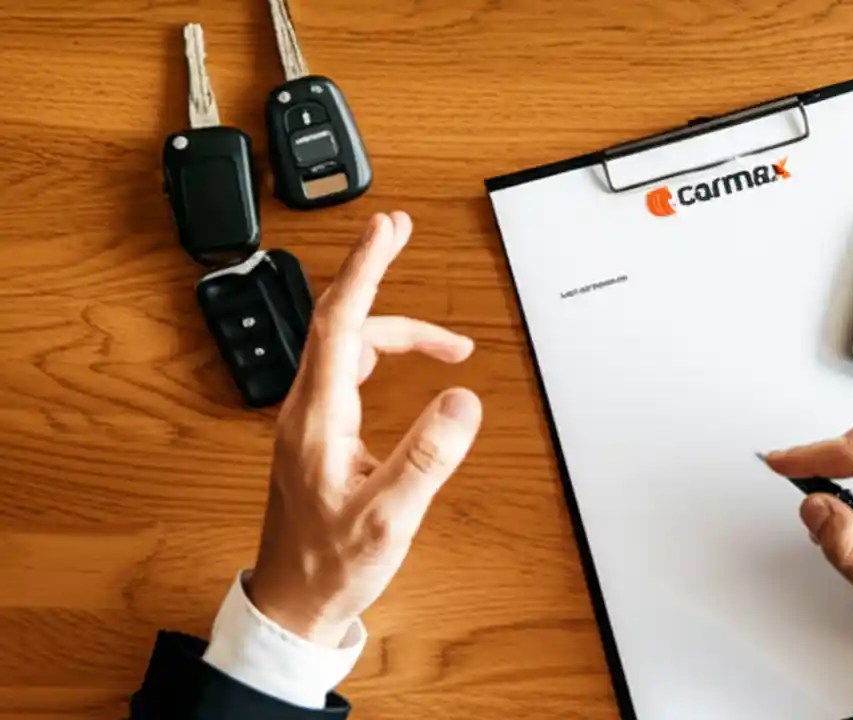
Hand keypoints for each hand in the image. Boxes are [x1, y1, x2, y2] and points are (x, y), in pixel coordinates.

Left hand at [246, 211, 482, 646]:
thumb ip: (428, 458)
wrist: (294, 600)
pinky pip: (349, 371)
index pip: (340, 322)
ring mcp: (310, 420)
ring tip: (451, 345)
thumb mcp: (389, 516)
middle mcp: (307, 409)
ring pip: (350, 347)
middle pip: (344, 322)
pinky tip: (409, 370)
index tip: (385, 228)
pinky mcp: (319, 434)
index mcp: (319, 418)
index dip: (365, 269)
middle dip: (374, 275)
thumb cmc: (333, 563)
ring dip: (396, 331)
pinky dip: (385, 356)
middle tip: (401, 235)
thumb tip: (462, 400)